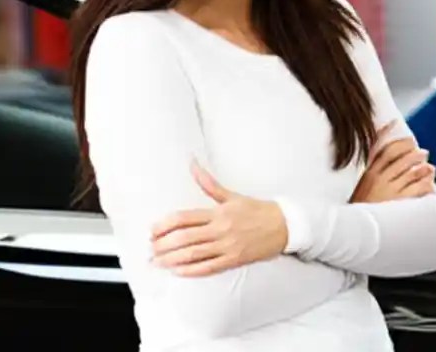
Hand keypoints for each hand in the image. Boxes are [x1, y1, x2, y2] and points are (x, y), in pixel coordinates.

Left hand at [150, 161, 287, 276]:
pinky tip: (177, 271)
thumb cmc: (258, 211)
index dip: (163, 225)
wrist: (284, 226)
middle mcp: (221, 229)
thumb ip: (209, 183)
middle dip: (162, 245)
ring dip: (171, 259)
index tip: (152, 230)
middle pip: (184, 238)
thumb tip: (192, 164)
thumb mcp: (232, 195)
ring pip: (192, 255)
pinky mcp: (233, 260)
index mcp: (219, 212)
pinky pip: (207, 268)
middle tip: (151, 248)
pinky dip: (190, 271)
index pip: (183, 218)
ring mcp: (227, 247)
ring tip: (157, 262)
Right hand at [350, 127, 435, 203]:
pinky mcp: (399, 203)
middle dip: (415, 152)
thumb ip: (367, 172)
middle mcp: (379, 179)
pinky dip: (427, 183)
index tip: (397, 123)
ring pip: (413, 171)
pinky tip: (430, 184)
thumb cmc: (357, 211)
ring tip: (429, 169)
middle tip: (423, 152)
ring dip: (424, 167)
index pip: (383, 148)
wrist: (353, 234)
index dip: (391, 133)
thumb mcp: (357, 188)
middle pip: (402, 157)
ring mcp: (390, 190)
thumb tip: (375, 156)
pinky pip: (419, 188)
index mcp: (368, 174)